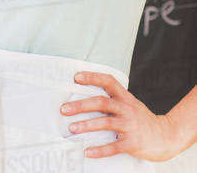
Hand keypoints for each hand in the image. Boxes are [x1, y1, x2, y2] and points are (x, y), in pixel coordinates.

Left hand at [60, 71, 176, 161]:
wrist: (166, 136)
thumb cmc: (142, 119)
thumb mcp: (130, 104)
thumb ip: (113, 100)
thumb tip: (86, 98)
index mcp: (125, 97)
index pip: (108, 81)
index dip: (92, 77)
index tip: (76, 77)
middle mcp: (127, 108)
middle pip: (101, 102)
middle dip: (80, 105)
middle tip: (64, 109)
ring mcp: (130, 125)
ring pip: (105, 123)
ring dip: (86, 125)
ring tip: (71, 128)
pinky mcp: (133, 143)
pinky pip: (114, 147)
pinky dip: (99, 150)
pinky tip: (88, 151)